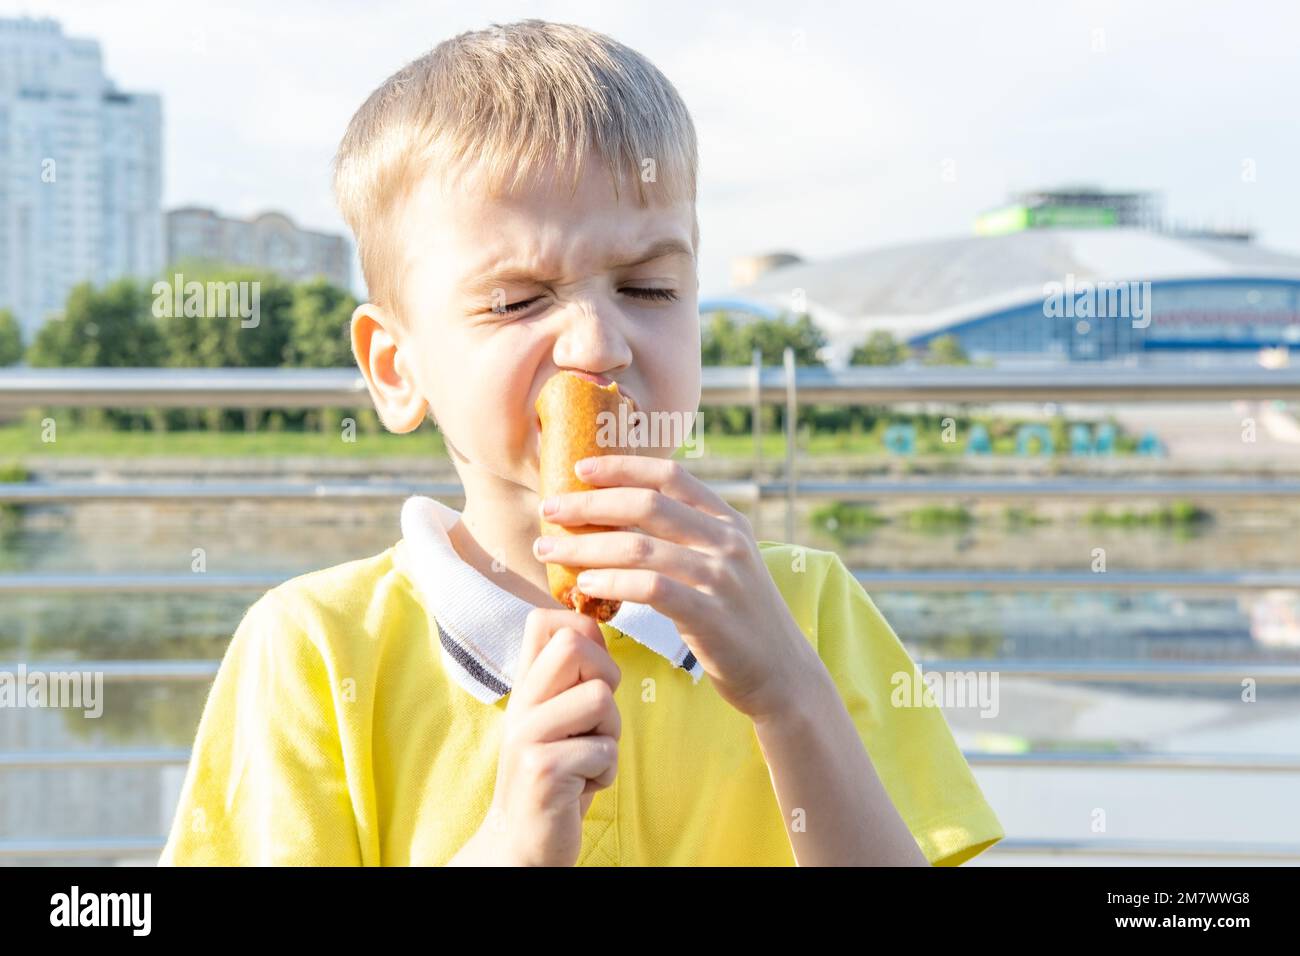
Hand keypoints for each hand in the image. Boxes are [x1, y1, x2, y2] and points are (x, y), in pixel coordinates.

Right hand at [475, 608, 620, 865]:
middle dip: (606, 678)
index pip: (544, 620)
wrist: (522, 846)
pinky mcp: (542, 770)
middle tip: (594, 719)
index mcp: (526, 687)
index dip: (584, 628)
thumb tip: (593, 625)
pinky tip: (581, 788)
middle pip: (575, 645)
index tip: (593, 667)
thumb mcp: (559, 719)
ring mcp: (526, 736)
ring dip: (609, 734)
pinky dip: (605, 774)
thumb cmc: (556, 777)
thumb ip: (571, 678)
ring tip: (587, 759)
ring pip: (599, 697)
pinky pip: (604, 751)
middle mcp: (520, 704)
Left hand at [532, 456, 822, 721]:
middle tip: (549, 509)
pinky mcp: (712, 615)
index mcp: (728, 520)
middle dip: (590, 504)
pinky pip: (650, 590)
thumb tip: (621, 518)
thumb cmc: (738, 620)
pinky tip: (584, 586)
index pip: (669, 476)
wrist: (783, 675)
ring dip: (586, 547)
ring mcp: (722, 577)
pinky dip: (611, 583)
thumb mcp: (723, 565)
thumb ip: (687, 538)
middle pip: (646, 506)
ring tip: (550, 551)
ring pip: (640, 547)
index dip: (622, 467)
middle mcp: (727, 541)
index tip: (580, 469)